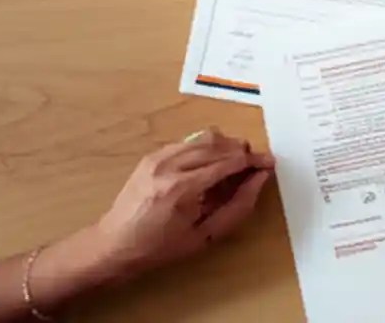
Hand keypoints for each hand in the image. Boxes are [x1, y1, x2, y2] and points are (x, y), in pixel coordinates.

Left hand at [89, 128, 274, 278]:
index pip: (228, 162)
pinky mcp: (152, 155)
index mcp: (182, 189)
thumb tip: (260, 178)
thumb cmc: (162, 247)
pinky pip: (189, 141)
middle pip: (219, 144)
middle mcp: (170, 166)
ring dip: (226, 146)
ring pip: (205, 137)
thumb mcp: (205, 235)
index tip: (269, 163)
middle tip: (255, 165)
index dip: (253, 160)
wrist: (115, 244)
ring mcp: (158, 157)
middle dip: (242, 151)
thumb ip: (238, 206)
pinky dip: (206, 147)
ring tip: (235, 163)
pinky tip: (210, 164)